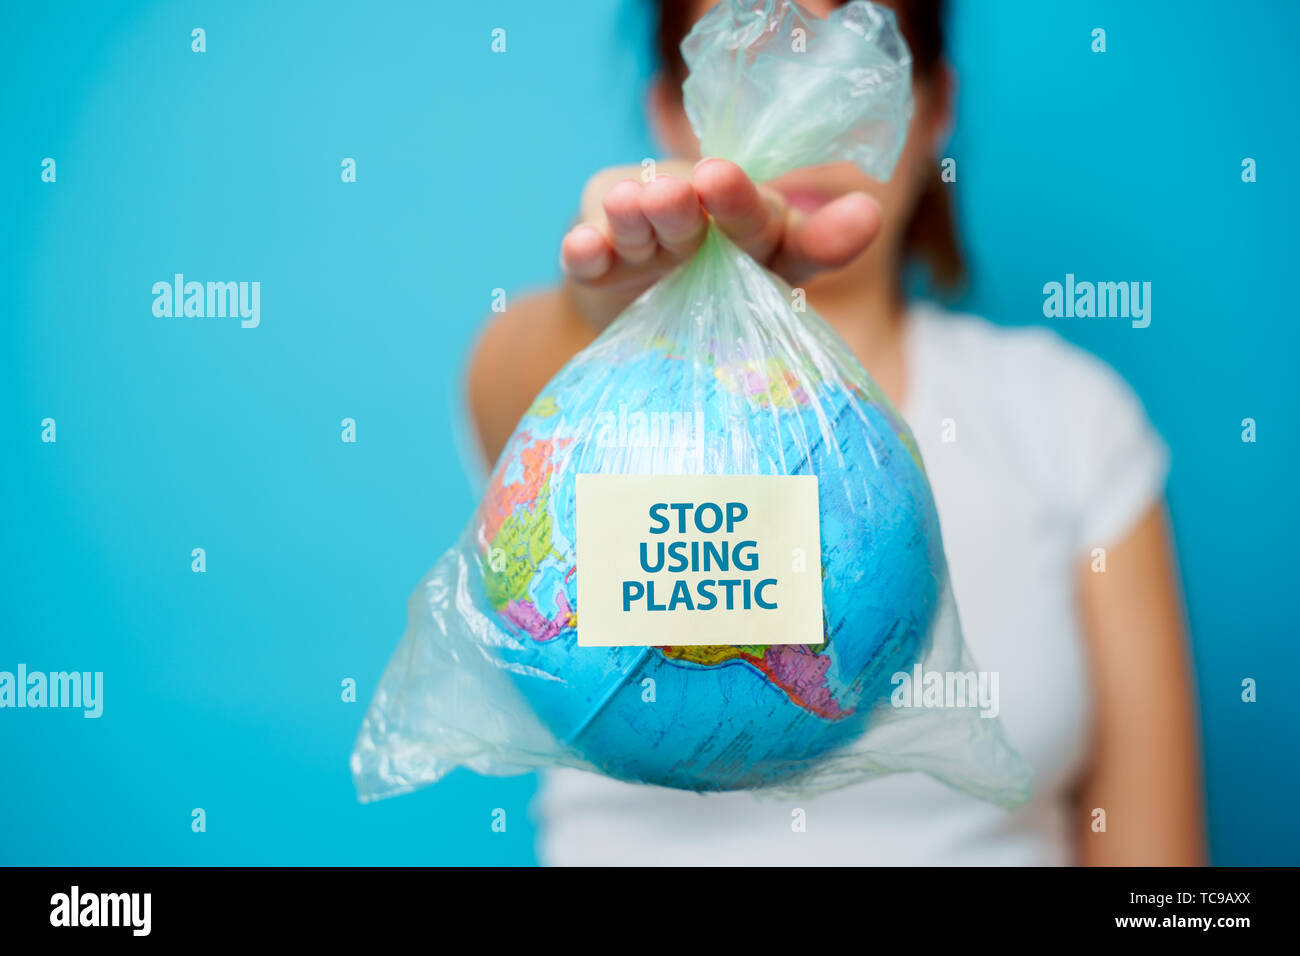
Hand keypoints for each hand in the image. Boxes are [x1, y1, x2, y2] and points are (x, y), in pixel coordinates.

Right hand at [561, 158, 880, 327]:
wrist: (653, 324)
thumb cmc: (733, 290)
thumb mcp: (779, 272)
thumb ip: (819, 246)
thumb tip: (869, 213)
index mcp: (742, 214)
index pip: (748, 207)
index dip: (739, 199)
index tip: (721, 179)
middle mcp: (689, 212)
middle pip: (686, 207)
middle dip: (684, 203)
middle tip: (682, 191)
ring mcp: (639, 234)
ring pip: (636, 223)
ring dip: (634, 216)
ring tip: (632, 204)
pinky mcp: (595, 259)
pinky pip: (588, 255)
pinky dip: (585, 251)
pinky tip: (583, 246)